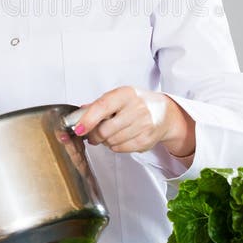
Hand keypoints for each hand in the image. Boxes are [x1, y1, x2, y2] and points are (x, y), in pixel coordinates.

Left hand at [73, 86, 195, 157]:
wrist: (164, 112)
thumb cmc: (137, 103)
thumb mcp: (119, 97)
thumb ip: (98, 105)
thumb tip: (79, 114)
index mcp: (126, 93)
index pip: (103, 106)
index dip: (88, 119)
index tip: (78, 129)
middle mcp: (137, 107)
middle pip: (106, 129)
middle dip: (94, 135)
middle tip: (91, 135)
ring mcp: (144, 124)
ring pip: (112, 141)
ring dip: (105, 141)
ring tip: (109, 134)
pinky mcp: (147, 139)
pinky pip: (121, 148)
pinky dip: (115, 146)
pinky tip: (119, 138)